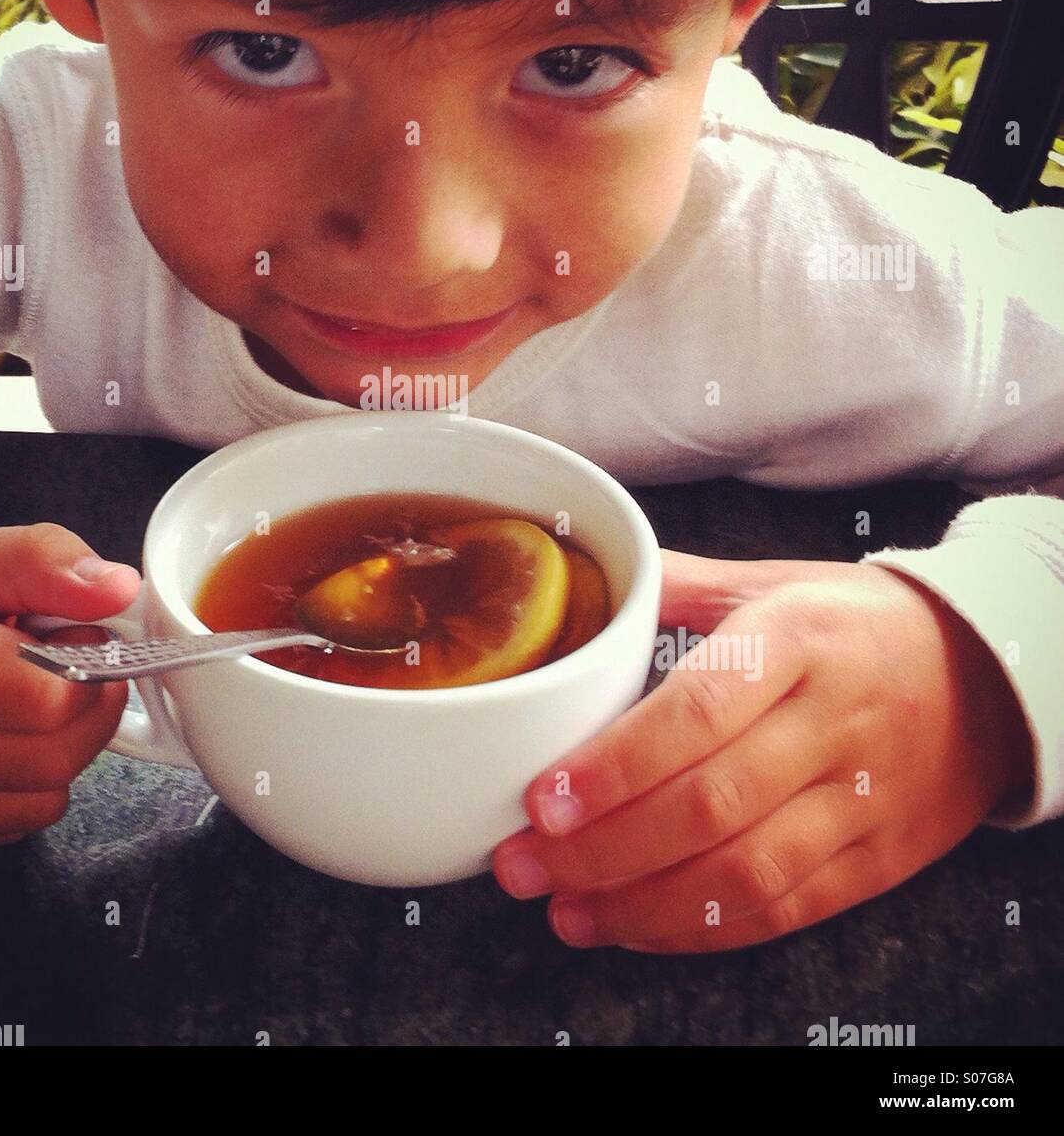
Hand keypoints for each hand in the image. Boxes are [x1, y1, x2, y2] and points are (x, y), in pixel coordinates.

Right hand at [0, 483, 138, 857]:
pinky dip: (21, 788)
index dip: (87, 666)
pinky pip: (1, 829)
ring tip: (27, 701)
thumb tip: (116, 590)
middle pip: (49, 761)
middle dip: (89, 711)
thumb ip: (41, 562)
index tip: (79, 634)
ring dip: (61, 753)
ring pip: (36, 806)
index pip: (43, 701)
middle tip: (70, 667)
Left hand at [492, 549, 1033, 951]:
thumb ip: (674, 584)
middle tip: (520, 865)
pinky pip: (785, 909)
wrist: (987, 675)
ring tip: (565, 909)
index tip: (541, 799)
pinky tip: (636, 925)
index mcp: (798, 641)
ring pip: (746, 873)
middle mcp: (834, 724)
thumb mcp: (772, 581)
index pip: (698, 711)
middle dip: (604, 849)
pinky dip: (702, 928)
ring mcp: (863, 801)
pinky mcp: (877, 861)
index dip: (616, 767)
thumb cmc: (854, 623)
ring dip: (642, 905)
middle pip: (712, 805)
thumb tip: (584, 579)